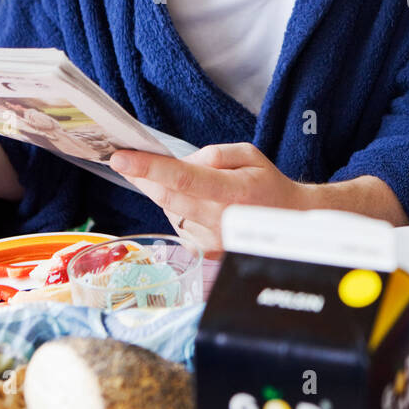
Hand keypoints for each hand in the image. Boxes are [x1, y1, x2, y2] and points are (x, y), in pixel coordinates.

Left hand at [109, 143, 304, 253]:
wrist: (287, 221)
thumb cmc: (266, 184)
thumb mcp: (249, 155)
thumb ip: (215, 154)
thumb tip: (182, 163)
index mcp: (234, 190)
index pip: (184, 178)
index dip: (149, 168)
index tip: (121, 157)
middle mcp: (221, 219)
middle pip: (167, 197)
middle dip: (142, 177)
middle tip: (124, 161)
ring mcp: (211, 241)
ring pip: (171, 210)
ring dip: (166, 193)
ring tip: (190, 185)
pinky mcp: (204, 253)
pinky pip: (178, 225)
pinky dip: (179, 210)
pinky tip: (198, 206)